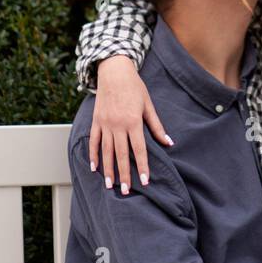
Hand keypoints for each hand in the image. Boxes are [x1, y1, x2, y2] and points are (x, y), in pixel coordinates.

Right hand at [88, 56, 172, 193]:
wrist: (114, 71)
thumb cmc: (134, 87)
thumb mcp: (148, 104)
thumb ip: (157, 126)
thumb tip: (169, 142)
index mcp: (133, 121)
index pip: (139, 149)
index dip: (143, 166)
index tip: (145, 181)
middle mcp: (118, 125)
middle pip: (122, 154)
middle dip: (124, 174)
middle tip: (124, 192)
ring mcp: (105, 123)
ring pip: (106, 151)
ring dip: (108, 169)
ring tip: (109, 185)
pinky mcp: (96, 120)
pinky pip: (93, 141)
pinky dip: (92, 154)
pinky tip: (94, 168)